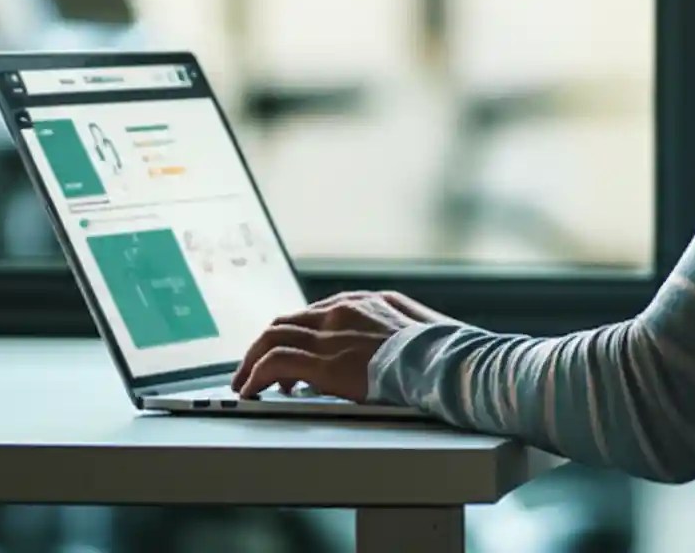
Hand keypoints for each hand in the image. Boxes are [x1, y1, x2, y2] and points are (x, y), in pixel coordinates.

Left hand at [230, 291, 457, 401]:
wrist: (449, 363)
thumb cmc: (447, 354)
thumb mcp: (421, 329)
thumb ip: (397, 329)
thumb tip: (394, 345)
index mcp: (365, 302)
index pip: (315, 313)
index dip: (297, 335)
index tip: (289, 354)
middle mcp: (342, 311)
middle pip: (287, 321)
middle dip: (266, 344)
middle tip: (255, 367)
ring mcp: (331, 334)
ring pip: (273, 337)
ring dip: (252, 360)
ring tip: (244, 383)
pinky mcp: (324, 361)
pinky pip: (275, 362)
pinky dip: (256, 375)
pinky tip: (251, 391)